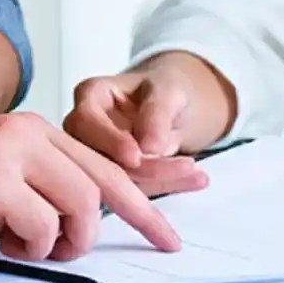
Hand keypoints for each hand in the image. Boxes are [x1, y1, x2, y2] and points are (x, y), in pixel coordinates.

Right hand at [0, 112, 180, 261]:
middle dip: (144, 216)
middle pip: (107, 181)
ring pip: (80, 206)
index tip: (175, 215)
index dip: (146, 192)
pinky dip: (29, 247)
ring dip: (65, 242)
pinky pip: (42, 226)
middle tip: (166, 242)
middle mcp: (27, 133)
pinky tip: (0, 242)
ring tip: (30, 247)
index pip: (103, 163)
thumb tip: (83, 225)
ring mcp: (10, 151)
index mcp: (31, 132)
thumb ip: (38, 193)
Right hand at [65, 61, 210, 196]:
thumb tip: (151, 148)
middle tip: (186, 166)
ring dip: (160, 183)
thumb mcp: (169, 90)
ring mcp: (94, 156)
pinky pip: (134, 193)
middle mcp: (84, 128)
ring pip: (117, 181)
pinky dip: (167, 187)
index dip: (109, 141)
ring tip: (199, 175)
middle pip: (98, 158)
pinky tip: (196, 180)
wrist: (177, 106)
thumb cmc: (165, 90)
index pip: (85, 121)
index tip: (136, 156)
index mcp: (90, 95)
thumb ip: (158, 113)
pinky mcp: (112, 179)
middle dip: (142, 170)